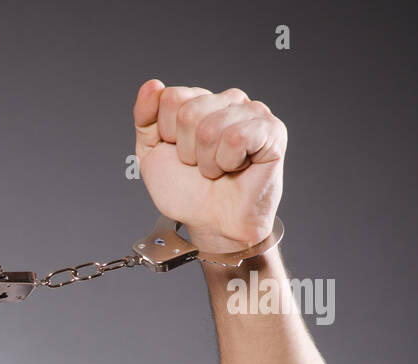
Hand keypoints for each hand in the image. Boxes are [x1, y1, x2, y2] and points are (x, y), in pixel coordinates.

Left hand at [132, 79, 286, 253]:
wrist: (212, 224)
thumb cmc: (187, 191)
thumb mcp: (150, 154)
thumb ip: (145, 118)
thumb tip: (151, 85)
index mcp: (201, 101)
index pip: (171, 97)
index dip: (167, 134)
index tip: (178, 153)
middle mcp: (228, 101)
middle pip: (188, 111)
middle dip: (186, 150)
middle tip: (199, 165)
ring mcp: (253, 113)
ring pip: (210, 127)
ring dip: (206, 161)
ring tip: (217, 170)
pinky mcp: (272, 131)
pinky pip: (236, 138)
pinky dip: (227, 163)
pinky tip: (236, 168)